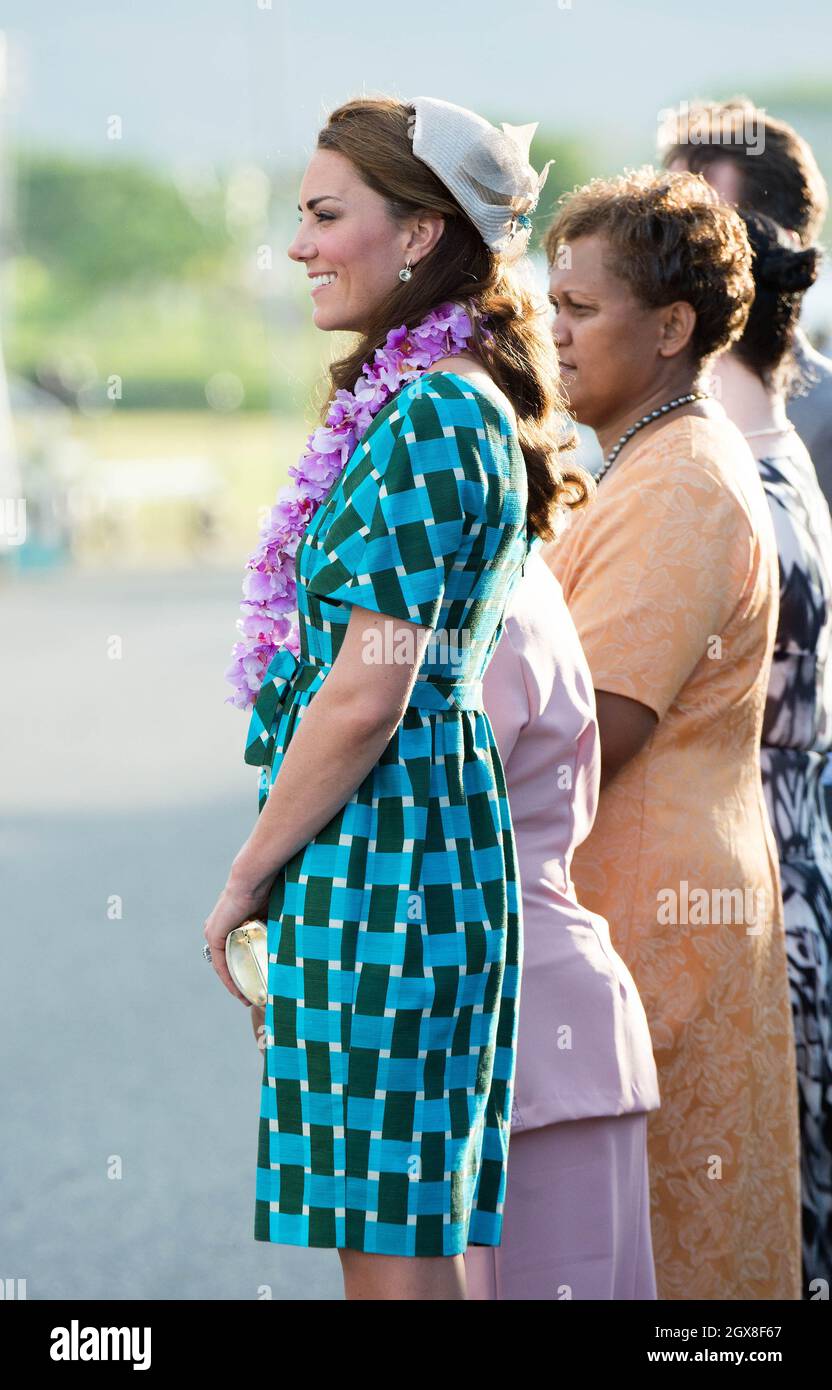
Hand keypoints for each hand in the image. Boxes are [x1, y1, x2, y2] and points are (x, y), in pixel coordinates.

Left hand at [203, 876, 272, 1004]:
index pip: (236, 952)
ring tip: (246, 998)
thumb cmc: (267, 890)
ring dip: (234, 983)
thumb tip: (299, 939)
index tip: (256, 985)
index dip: (246, 969)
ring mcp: (215, 931)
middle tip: (251, 997)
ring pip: (224, 964)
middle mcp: (220, 928)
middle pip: (229, 961)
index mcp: (233, 922)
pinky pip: (220, 963)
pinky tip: (238, 991)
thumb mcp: (272, 914)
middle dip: (239, 981)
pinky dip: (228, 977)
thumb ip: (276, 927)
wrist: (253, 879)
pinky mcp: (214, 935)